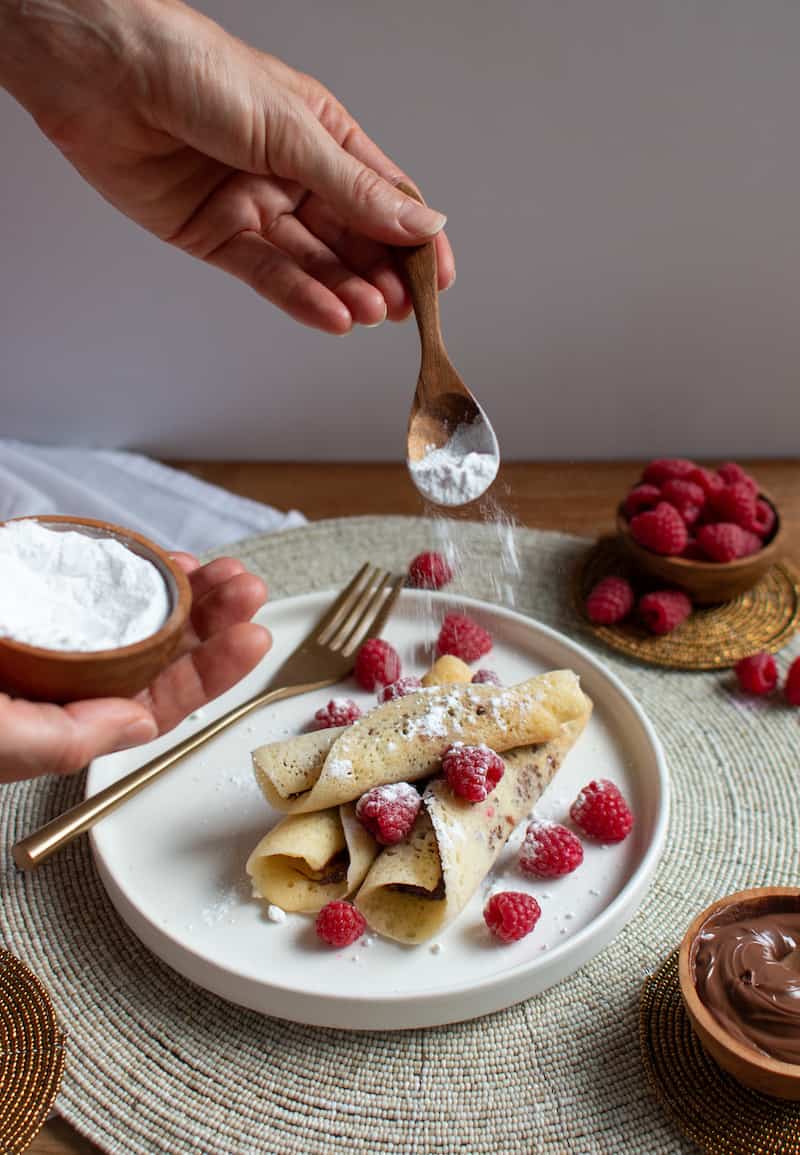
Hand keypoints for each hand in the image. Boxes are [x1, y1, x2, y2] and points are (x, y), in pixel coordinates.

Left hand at [0, 0, 454, 333]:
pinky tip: (331, 314)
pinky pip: (266, 274)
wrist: (102, 72)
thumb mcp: (292, 130)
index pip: (382, 197)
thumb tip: (419, 224)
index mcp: (320, 137)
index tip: (438, 277)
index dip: (413, 239)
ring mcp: (253, 207)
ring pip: (311, 262)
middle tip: (406, 307)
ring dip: (344, 290)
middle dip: (380, 273)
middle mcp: (290, 176)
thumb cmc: (193, 68)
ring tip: (371, 312)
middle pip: (350, 237)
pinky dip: (299, 296)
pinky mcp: (214, 235)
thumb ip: (354, 188)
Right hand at [0, 553, 270, 782]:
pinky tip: (170, 561)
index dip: (214, 672)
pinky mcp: (42, 595)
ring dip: (189, 592)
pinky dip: (141, 569)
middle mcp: (73, 679)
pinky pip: (104, 582)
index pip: (161, 702)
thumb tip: (138, 724)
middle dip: (214, 622)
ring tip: (225, 571)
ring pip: (143, 616)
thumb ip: (64, 739)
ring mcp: (61, 635)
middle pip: (163, 652)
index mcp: (68, 721)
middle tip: (249, 591)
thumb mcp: (3, 737)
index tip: (253, 639)